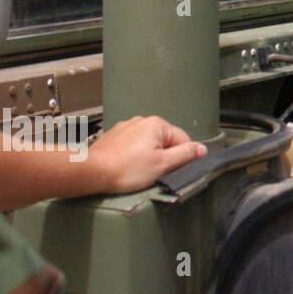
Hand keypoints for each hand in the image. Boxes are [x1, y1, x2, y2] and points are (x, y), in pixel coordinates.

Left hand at [89, 116, 206, 194]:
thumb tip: (202, 149)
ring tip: (136, 171)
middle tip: (152, 173)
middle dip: (162, 156)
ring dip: (147, 156)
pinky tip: (125, 166)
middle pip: (165, 140)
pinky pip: (132, 145)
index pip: (183, 140)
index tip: (170, 171)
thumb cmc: (126, 170)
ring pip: (148, 143)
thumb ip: (185, 155)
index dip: (181, 157)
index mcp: (157, 124)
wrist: (90, 172)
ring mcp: (125, 127)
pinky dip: (132, 155)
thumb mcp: (162, 165)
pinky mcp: (113, 136)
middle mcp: (142, 120)